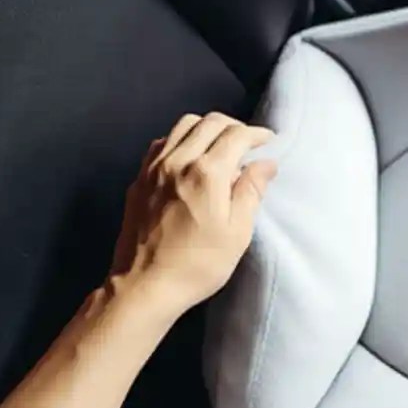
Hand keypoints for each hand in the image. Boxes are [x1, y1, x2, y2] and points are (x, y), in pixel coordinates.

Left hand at [109, 112, 277, 315]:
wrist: (145, 286)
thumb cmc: (198, 265)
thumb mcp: (237, 233)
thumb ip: (251, 191)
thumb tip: (265, 164)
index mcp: (206, 173)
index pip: (236, 135)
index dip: (256, 134)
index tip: (267, 141)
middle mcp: (177, 161)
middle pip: (208, 122)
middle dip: (233, 126)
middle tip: (247, 142)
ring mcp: (153, 168)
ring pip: (182, 126)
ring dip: (206, 128)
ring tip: (220, 146)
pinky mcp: (139, 180)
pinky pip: (161, 143)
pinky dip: (181, 139)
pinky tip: (189, 158)